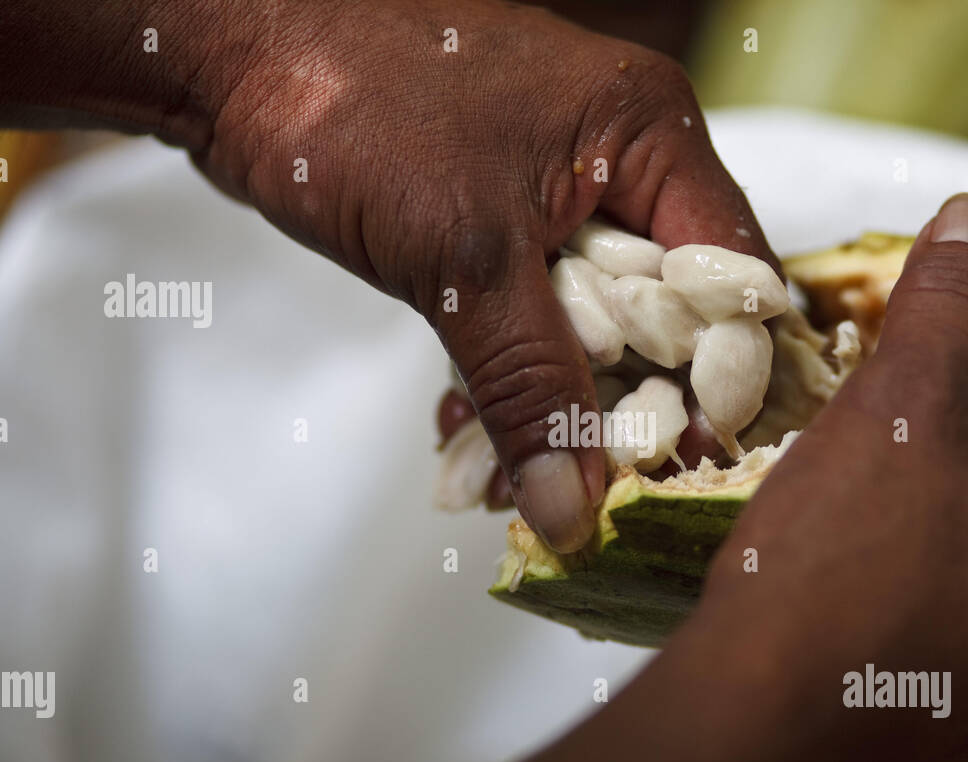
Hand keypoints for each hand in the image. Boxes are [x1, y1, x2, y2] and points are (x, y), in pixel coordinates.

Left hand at [192, 0, 776, 550]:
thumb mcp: (466, 260)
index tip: (690, 464)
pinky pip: (531, 314)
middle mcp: (618, 160)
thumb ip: (531, 389)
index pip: (732, 276)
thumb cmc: (360, 109)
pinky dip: (508, 372)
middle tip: (604, 487)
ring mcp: (554, 189)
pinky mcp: (496, 219)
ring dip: (556, 399)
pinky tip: (471, 428)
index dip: (721, 379)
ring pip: (590, 322)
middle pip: (666, 311)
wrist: (236, 46)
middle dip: (628, 404)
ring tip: (524, 473)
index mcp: (648, 134)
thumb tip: (574, 510)